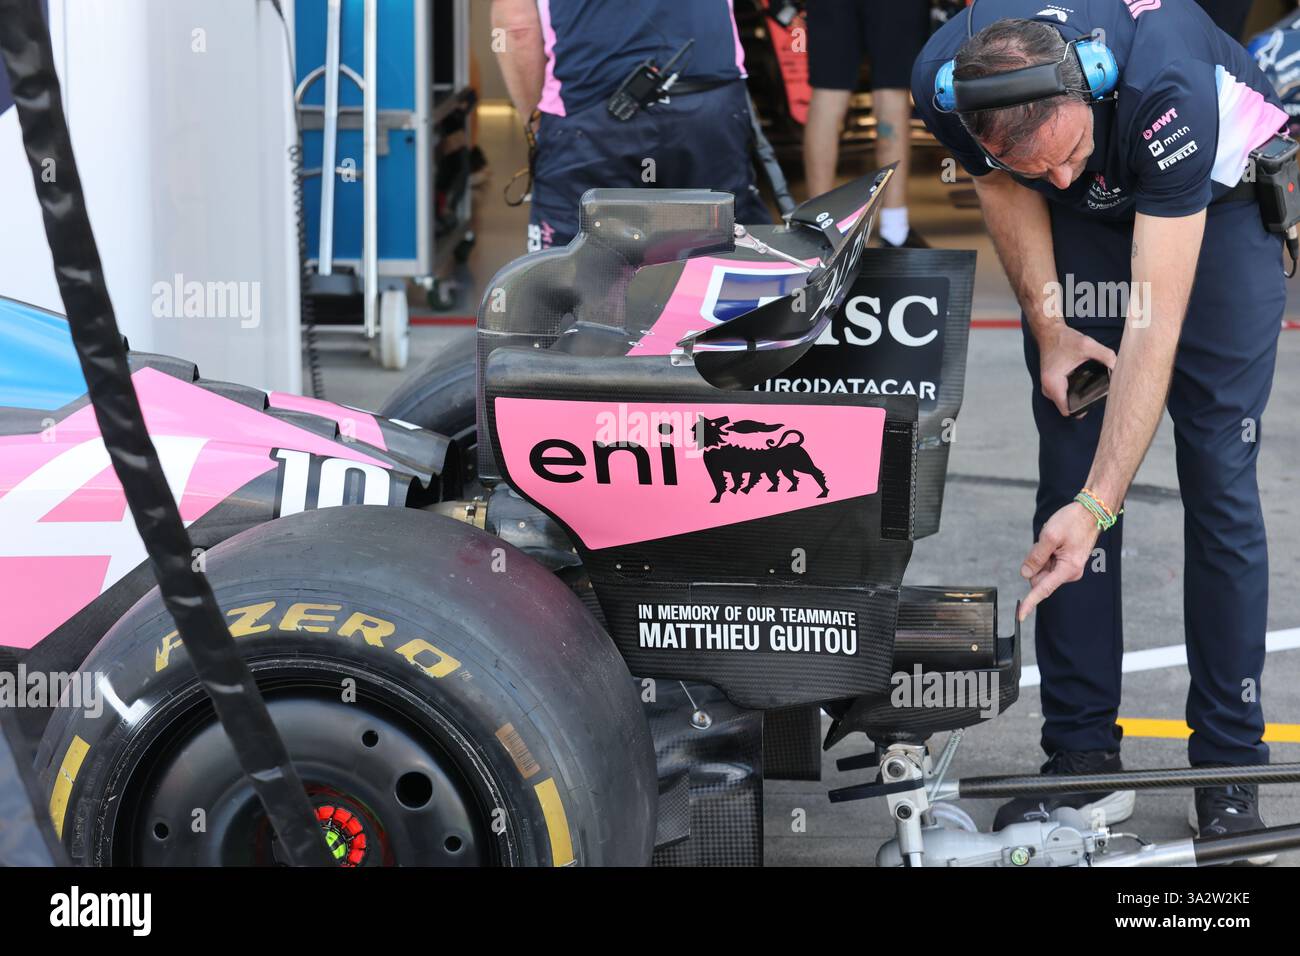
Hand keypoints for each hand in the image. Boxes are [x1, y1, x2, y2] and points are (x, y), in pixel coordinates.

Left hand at [1017, 502, 1100, 620]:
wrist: (1091, 512)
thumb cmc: (1073, 521)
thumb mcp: (1049, 537)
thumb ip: (1036, 557)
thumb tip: (1025, 574)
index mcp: (1067, 569)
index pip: (1043, 589)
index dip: (1030, 602)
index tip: (1020, 615)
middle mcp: (1070, 573)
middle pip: (1039, 577)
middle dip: (1036, 563)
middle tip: (1045, 544)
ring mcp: (1070, 568)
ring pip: (1043, 570)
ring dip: (1041, 556)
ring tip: (1053, 541)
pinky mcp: (1068, 563)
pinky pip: (1049, 563)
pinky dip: (1046, 554)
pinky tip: (1054, 542)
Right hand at [1036, 324, 1116, 417]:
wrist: (1049, 332)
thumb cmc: (1063, 339)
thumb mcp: (1087, 345)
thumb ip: (1106, 355)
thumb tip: (1119, 368)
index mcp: (1053, 384)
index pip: (1069, 411)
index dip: (1084, 408)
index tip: (1096, 401)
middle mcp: (1048, 389)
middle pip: (1069, 408)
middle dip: (1083, 403)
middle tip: (1098, 392)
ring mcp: (1049, 388)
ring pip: (1066, 402)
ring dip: (1078, 398)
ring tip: (1092, 387)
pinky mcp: (1052, 385)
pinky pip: (1064, 396)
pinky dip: (1074, 392)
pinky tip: (1083, 383)